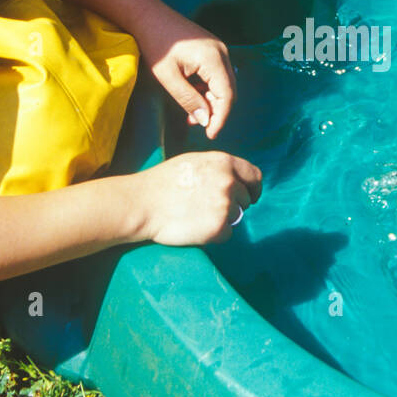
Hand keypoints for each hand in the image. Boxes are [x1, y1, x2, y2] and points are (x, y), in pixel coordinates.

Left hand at [132, 8, 236, 138]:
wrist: (148, 16)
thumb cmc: (155, 44)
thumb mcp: (168, 77)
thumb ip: (188, 99)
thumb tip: (205, 121)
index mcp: (214, 59)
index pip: (227, 95)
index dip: (221, 118)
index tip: (210, 135)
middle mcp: (222, 53)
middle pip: (229, 90)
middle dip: (216, 111)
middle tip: (198, 126)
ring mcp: (218, 50)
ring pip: (223, 84)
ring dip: (210, 102)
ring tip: (190, 114)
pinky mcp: (211, 50)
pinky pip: (216, 75)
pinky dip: (207, 90)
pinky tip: (192, 97)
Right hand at [132, 152, 262, 244]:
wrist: (142, 204)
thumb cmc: (163, 182)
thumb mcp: (194, 162)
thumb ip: (218, 168)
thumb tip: (236, 179)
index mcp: (224, 162)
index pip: (254, 176)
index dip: (254, 188)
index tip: (251, 196)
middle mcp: (229, 183)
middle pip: (246, 199)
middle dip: (233, 204)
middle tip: (208, 208)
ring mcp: (225, 206)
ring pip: (236, 217)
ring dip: (222, 219)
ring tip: (196, 216)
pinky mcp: (219, 228)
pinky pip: (226, 234)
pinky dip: (214, 234)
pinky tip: (195, 227)